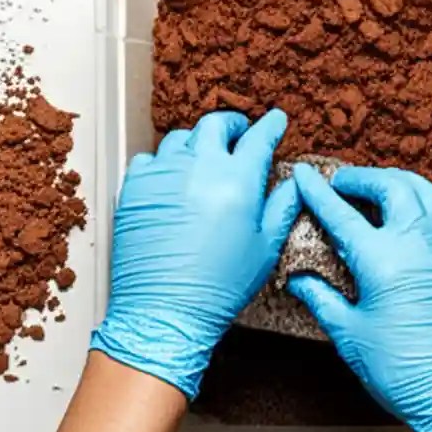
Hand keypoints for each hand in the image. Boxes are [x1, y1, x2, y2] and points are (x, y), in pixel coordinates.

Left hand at [91, 110, 299, 399]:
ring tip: (204, 159)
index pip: (259, 137)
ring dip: (198, 143)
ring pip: (181, 138)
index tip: (276, 121)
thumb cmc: (220, 285)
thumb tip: (296, 180)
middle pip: (216, 125)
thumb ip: (282, 206)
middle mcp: (200, 167)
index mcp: (238, 181)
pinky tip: (172, 180)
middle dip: (232, 124)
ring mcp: (163, 174)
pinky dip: (164, 163)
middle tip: (239, 133)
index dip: (271, 126)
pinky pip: (150, 159)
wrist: (164, 310)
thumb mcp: (265, 248)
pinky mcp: (135, 187)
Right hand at [288, 165, 431, 431]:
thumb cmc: (402, 368)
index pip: (342, 213)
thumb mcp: (350, 334)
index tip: (304, 175)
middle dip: (363, 178)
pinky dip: (428, 203)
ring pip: (425, 191)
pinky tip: (416, 214)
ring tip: (378, 188)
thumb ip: (322, 298)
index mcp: (381, 258)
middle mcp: (416, 241)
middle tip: (342, 183)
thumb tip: (297, 281)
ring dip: (398, 182)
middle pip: (390, 187)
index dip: (318, 192)